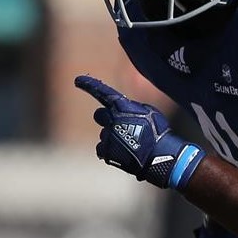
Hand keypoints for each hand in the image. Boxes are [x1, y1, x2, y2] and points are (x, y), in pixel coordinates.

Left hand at [76, 75, 203, 188]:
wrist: (159, 156)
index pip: (102, 93)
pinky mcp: (106, 151)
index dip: (89, 85)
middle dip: (107, 119)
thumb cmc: (158, 133)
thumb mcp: (149, 112)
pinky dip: (110, 151)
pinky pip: (102, 149)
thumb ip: (132, 108)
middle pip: (99, 115)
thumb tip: (123, 111)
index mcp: (122, 107)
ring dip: (113, 137)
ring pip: (104, 134)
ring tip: (129, 145)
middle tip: (120, 127)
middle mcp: (111, 119)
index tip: (78, 81)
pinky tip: (124, 153)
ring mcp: (107, 136)